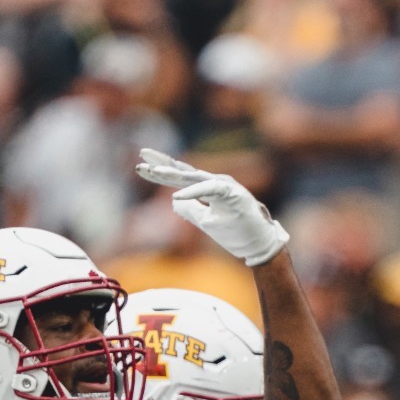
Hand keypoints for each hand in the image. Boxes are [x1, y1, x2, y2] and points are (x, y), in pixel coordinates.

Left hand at [135, 148, 288, 265]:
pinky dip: (193, 192)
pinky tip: (177, 195)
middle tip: (142, 154)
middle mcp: (214, 183)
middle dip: (162, 163)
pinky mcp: (234, 194)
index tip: (140, 167)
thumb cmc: (236, 233)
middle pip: (184, 171)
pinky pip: (210, 190)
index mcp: (207, 189)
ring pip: (195, 178)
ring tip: (153, 171)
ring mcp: (225, 187)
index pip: (179, 178)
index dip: (160, 172)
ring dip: (173, 174)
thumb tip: (174, 201)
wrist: (259, 245)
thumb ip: (191, 210)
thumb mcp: (206, 222)